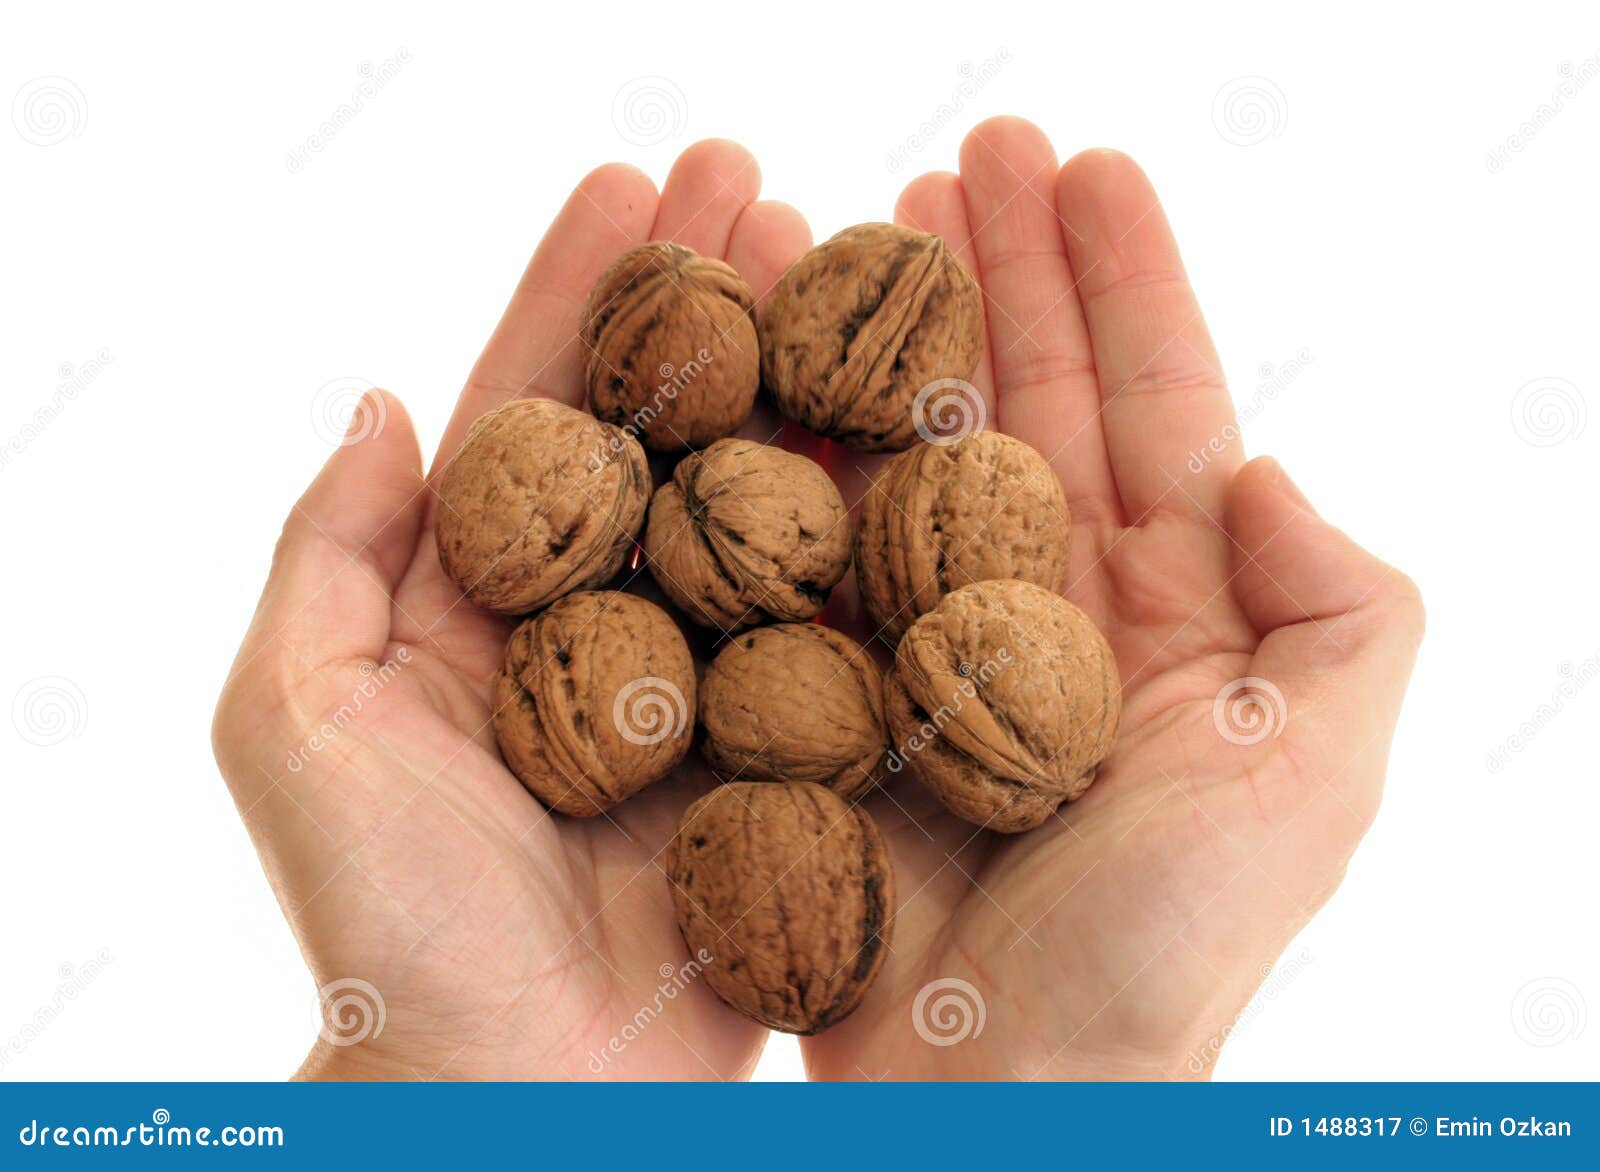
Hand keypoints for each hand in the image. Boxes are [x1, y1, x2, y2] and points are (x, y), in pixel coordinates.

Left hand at [212, 140, 813, 1078]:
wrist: (526, 1090)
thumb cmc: (390, 926)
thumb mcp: (297, 723)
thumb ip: (325, 555)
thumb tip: (381, 398)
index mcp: (488, 596)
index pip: (540, 405)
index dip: (582, 289)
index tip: (637, 180)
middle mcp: (607, 617)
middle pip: (667, 424)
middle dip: (711, 298)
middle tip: (765, 179)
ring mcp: (708, 671)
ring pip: (761, 491)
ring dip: (802, 373)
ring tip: (854, 253)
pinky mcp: (794, 738)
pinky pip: (837, 606)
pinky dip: (874, 511)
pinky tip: (921, 417)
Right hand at [799, 119, 1423, 1078]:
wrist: (994, 1088)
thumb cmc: (1159, 949)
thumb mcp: (1314, 778)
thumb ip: (1341, 609)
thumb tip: (1266, 465)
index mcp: (1177, 611)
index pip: (1157, 406)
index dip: (1126, 279)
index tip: (1084, 163)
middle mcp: (1056, 612)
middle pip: (1029, 400)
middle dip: (1001, 271)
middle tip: (962, 151)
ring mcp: (938, 642)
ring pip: (918, 451)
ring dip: (900, 332)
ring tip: (866, 217)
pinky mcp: (840, 687)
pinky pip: (819, 545)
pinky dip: (801, 451)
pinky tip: (778, 366)